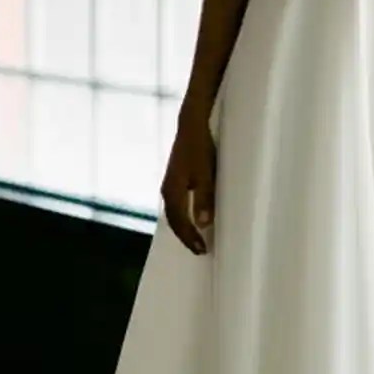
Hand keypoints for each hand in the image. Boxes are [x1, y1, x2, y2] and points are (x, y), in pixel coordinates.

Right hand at [160, 105, 217, 254]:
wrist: (192, 124)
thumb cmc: (200, 147)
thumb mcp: (206, 173)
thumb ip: (204, 197)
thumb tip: (202, 224)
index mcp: (172, 191)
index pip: (179, 222)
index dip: (190, 238)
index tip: (202, 250)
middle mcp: (167, 190)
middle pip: (174, 220)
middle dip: (185, 237)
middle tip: (200, 250)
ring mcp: (170, 184)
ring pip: (174, 213)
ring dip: (184, 227)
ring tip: (197, 239)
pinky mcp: (177, 178)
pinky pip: (177, 204)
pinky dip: (184, 216)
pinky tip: (193, 218)